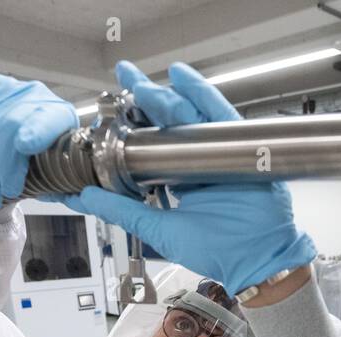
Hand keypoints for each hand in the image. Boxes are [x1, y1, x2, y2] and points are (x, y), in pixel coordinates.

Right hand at [0, 70, 78, 212]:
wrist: (25, 117)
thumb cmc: (47, 151)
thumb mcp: (61, 164)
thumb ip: (60, 180)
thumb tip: (63, 200)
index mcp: (59, 114)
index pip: (47, 119)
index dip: (35, 131)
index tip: (24, 146)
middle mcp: (32, 97)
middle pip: (8, 127)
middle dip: (1, 167)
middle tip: (0, 196)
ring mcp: (5, 91)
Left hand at [58, 61, 314, 295]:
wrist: (256, 257)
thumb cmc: (216, 250)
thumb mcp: (157, 228)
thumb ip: (121, 210)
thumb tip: (84, 197)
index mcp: (177, 178)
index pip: (151, 143)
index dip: (132, 123)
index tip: (111, 108)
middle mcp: (197, 161)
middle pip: (167, 121)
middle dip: (143, 97)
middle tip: (124, 76)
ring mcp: (217, 151)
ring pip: (187, 114)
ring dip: (163, 96)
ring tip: (140, 84)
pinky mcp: (239, 143)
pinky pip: (217, 111)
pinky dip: (200, 92)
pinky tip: (180, 75)